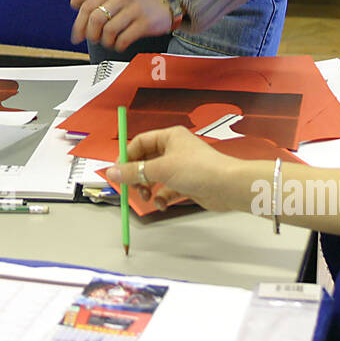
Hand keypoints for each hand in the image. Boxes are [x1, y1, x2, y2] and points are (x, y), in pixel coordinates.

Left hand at [70, 0, 171, 49]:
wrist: (166, 2)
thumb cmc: (136, 1)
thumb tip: (73, 2)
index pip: (87, 7)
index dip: (79, 25)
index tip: (77, 38)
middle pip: (96, 19)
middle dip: (92, 35)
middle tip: (96, 40)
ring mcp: (135, 9)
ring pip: (109, 30)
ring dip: (106, 41)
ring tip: (109, 42)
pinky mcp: (146, 23)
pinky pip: (124, 38)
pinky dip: (118, 45)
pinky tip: (120, 45)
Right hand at [108, 126, 241, 211]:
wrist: (227, 187)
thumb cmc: (199, 169)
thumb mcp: (161, 169)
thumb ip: (134, 172)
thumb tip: (112, 172)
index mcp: (169, 137)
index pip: (140, 143)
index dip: (127, 157)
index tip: (117, 172)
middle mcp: (175, 150)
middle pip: (146, 161)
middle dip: (138, 176)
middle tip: (132, 188)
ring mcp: (181, 167)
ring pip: (155, 177)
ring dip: (148, 188)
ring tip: (148, 196)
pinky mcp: (187, 183)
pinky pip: (167, 190)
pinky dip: (162, 197)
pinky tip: (162, 203)